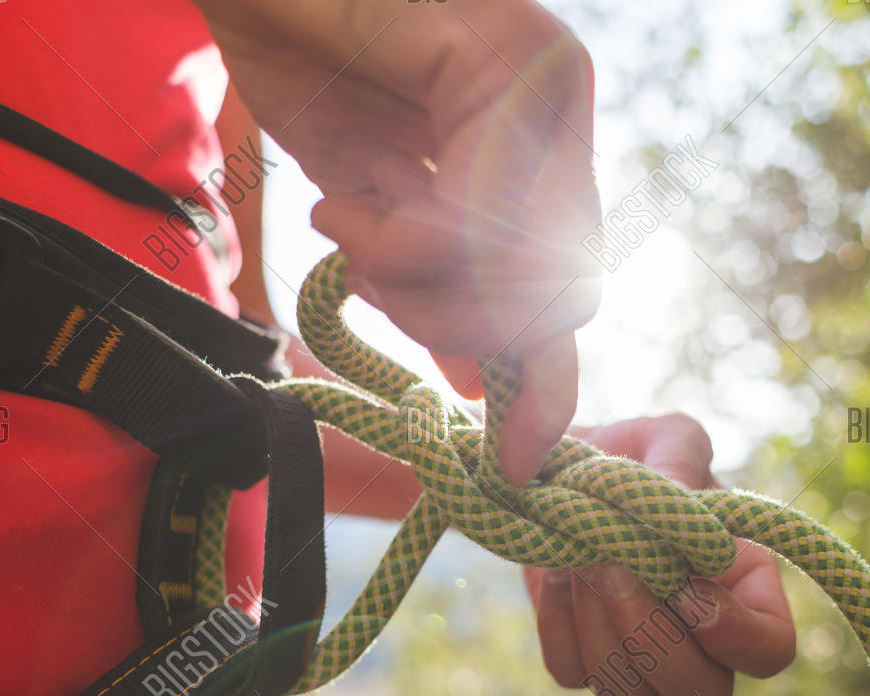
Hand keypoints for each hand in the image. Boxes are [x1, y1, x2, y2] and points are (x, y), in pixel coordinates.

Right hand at [194, 0, 602, 483]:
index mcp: (542, 146)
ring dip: (412, 287)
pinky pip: (475, 223)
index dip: (546, 384)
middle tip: (368, 284)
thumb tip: (475, 383)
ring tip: (344, 228)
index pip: (571, 291)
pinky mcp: (507, 60)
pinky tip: (342, 205)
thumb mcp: (373, 201)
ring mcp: (547, 83)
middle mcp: (563, 114)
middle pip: (557, 300)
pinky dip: (397, 245)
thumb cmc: (299, 60)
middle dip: (449, 327)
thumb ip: (432, 281)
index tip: (514, 462)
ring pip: (522, 275)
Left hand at [524, 414, 796, 695]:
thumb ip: (680, 461)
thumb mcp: (667, 438)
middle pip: (702, 695)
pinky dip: (559, 625)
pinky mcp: (581, 660)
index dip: (738, 639)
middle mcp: (700, 641)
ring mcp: (640, 662)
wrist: (565, 470)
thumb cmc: (636, 452)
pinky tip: (558, 568)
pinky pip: (572, 673)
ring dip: (604, 638)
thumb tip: (678, 511)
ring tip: (586, 559)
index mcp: (744, 589)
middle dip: (656, 639)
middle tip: (618, 566)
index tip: (690, 591)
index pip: (769, 652)